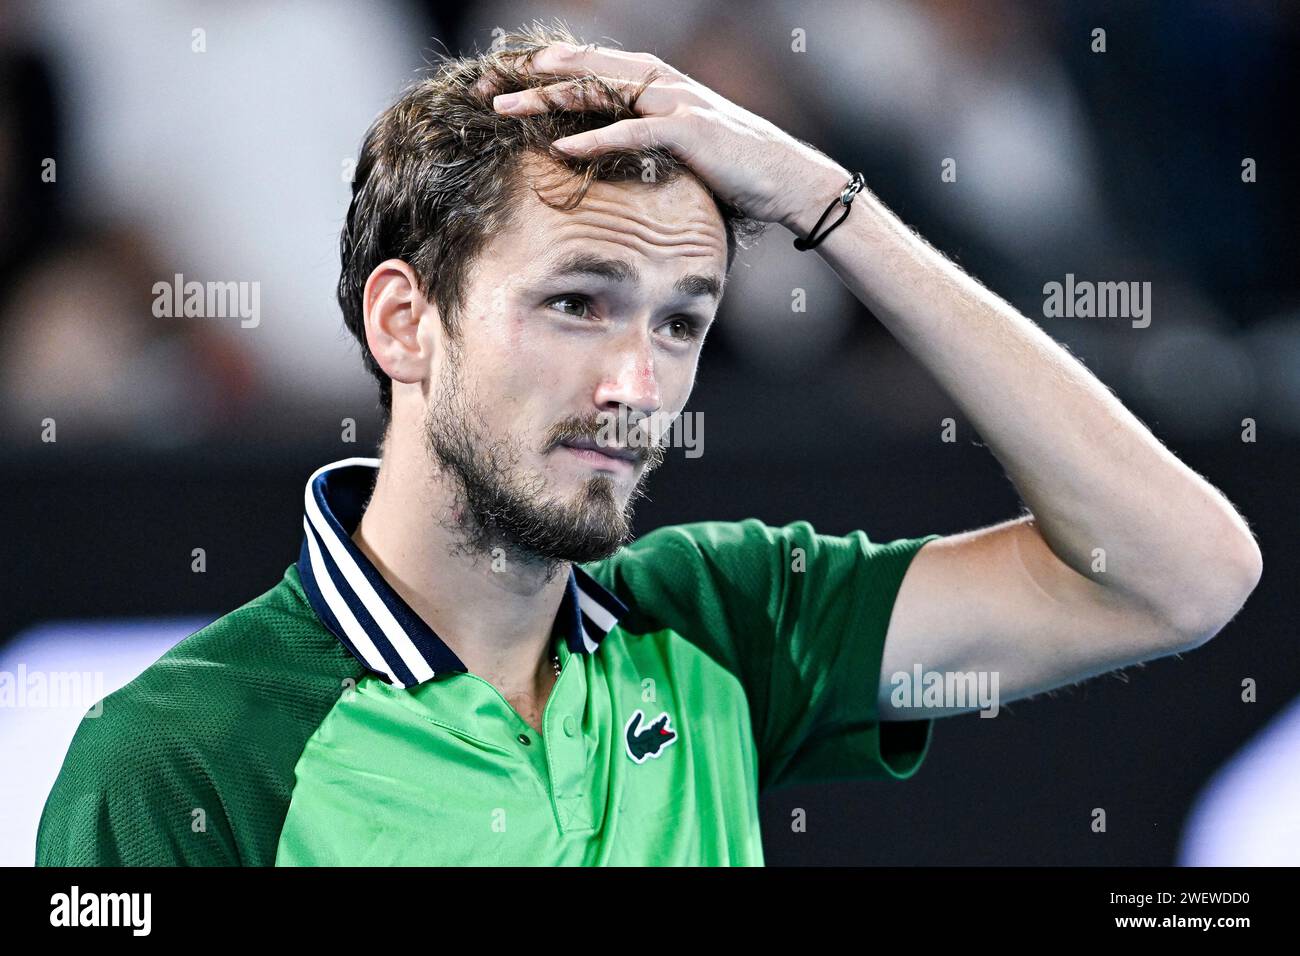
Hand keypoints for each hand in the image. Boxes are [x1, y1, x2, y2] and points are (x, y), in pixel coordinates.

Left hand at [490, 41, 850, 230]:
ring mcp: (678, 104)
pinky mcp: (691, 132)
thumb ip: (648, 139)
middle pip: (587, 70)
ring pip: (603, 93)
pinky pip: (634, 132)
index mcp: (658, 84)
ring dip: (552, 99)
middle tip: (488, 85)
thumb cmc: (737, 170)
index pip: (593, 68)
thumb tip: (611, 154)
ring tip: (508, 108)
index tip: (505, 81)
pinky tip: (562, 145)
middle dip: (535, 76)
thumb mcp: (684, 147)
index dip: (547, 71)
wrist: (791, 181)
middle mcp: (664, 84)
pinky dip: (597, 138)